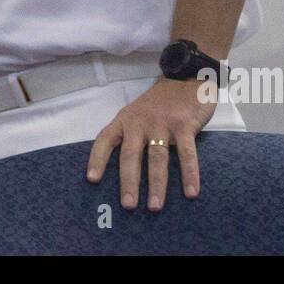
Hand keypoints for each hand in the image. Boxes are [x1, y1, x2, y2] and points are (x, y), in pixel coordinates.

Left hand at [86, 77, 217, 210]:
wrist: (185, 76)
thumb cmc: (159, 102)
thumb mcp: (137, 113)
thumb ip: (131, 134)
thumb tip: (125, 170)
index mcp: (125, 120)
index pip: (105, 139)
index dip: (97, 159)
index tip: (92, 179)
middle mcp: (140, 123)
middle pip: (130, 155)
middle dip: (128, 182)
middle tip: (128, 205)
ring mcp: (162, 124)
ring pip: (157, 158)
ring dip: (157, 185)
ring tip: (155, 207)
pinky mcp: (184, 126)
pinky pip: (186, 154)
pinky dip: (189, 174)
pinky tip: (191, 192)